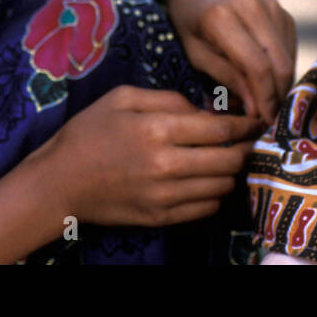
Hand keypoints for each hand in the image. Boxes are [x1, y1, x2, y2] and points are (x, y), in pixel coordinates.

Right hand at [36, 85, 264, 227]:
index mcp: (156, 129)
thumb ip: (168, 99)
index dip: (246, 125)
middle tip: (250, 141)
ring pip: (221, 186)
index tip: (257, 121)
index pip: (220, 129)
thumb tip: (205, 110)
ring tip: (229, 159)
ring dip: (231, 172)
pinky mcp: (160, 218)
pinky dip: (214, 194)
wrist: (59, 182)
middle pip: (229, 160)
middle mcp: (165, 165)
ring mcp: (164, 196)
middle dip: (245, 149)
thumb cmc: (89, 132)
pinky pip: (205, 209)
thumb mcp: (123, 98)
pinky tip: (208, 181)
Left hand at [164, 0, 296, 124]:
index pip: (256, 67)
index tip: (263, 124)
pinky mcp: (280, 8)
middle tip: (270, 123)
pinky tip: (269, 81)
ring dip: (282, 86)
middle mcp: (252, 7)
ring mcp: (271, 4)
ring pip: (288, 57)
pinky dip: (282, 68)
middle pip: (279, 64)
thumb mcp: (194, 52)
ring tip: (267, 104)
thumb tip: (255, 110)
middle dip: (277, 98)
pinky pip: (289, 46)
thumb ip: (225, 78)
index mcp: (222, 18)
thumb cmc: (189, 18)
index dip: (264, 99)